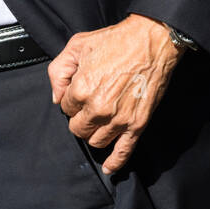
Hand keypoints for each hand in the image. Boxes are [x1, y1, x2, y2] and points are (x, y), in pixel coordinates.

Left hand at [48, 13, 182, 174]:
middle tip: (90, 105)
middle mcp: (98, 108)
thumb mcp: (77, 45)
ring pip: (96, 142)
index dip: (72, 99)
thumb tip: (56, 97)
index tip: (82, 90)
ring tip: (101, 121)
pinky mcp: (137, 124)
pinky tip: (109, 168)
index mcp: (81, 89)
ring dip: (95, 133)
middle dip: (80, 119)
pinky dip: (115, 162)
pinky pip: (123, 152)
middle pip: (78, 129)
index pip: (65, 108)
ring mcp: (119, 119)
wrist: (153, 40)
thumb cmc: (117, 40)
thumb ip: (58, 72)